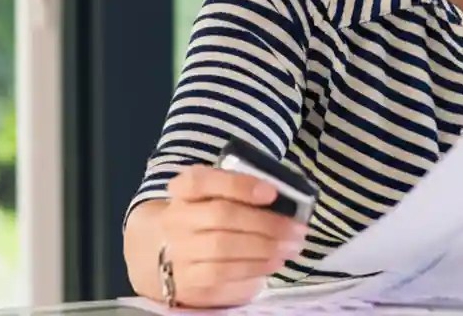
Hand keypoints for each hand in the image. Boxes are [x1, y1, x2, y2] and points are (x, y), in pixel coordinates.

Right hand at [160, 165, 308, 306]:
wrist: (164, 254)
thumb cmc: (203, 218)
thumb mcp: (213, 197)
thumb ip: (240, 192)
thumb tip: (285, 199)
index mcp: (183, 191)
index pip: (202, 181)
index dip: (239, 185)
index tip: (272, 192)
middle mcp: (176, 220)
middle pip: (221, 216)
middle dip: (266, 223)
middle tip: (298, 230)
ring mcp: (177, 252)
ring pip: (222, 248)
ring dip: (264, 248)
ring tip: (291, 247)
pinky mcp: (186, 282)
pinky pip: (221, 275)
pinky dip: (252, 269)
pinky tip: (274, 263)